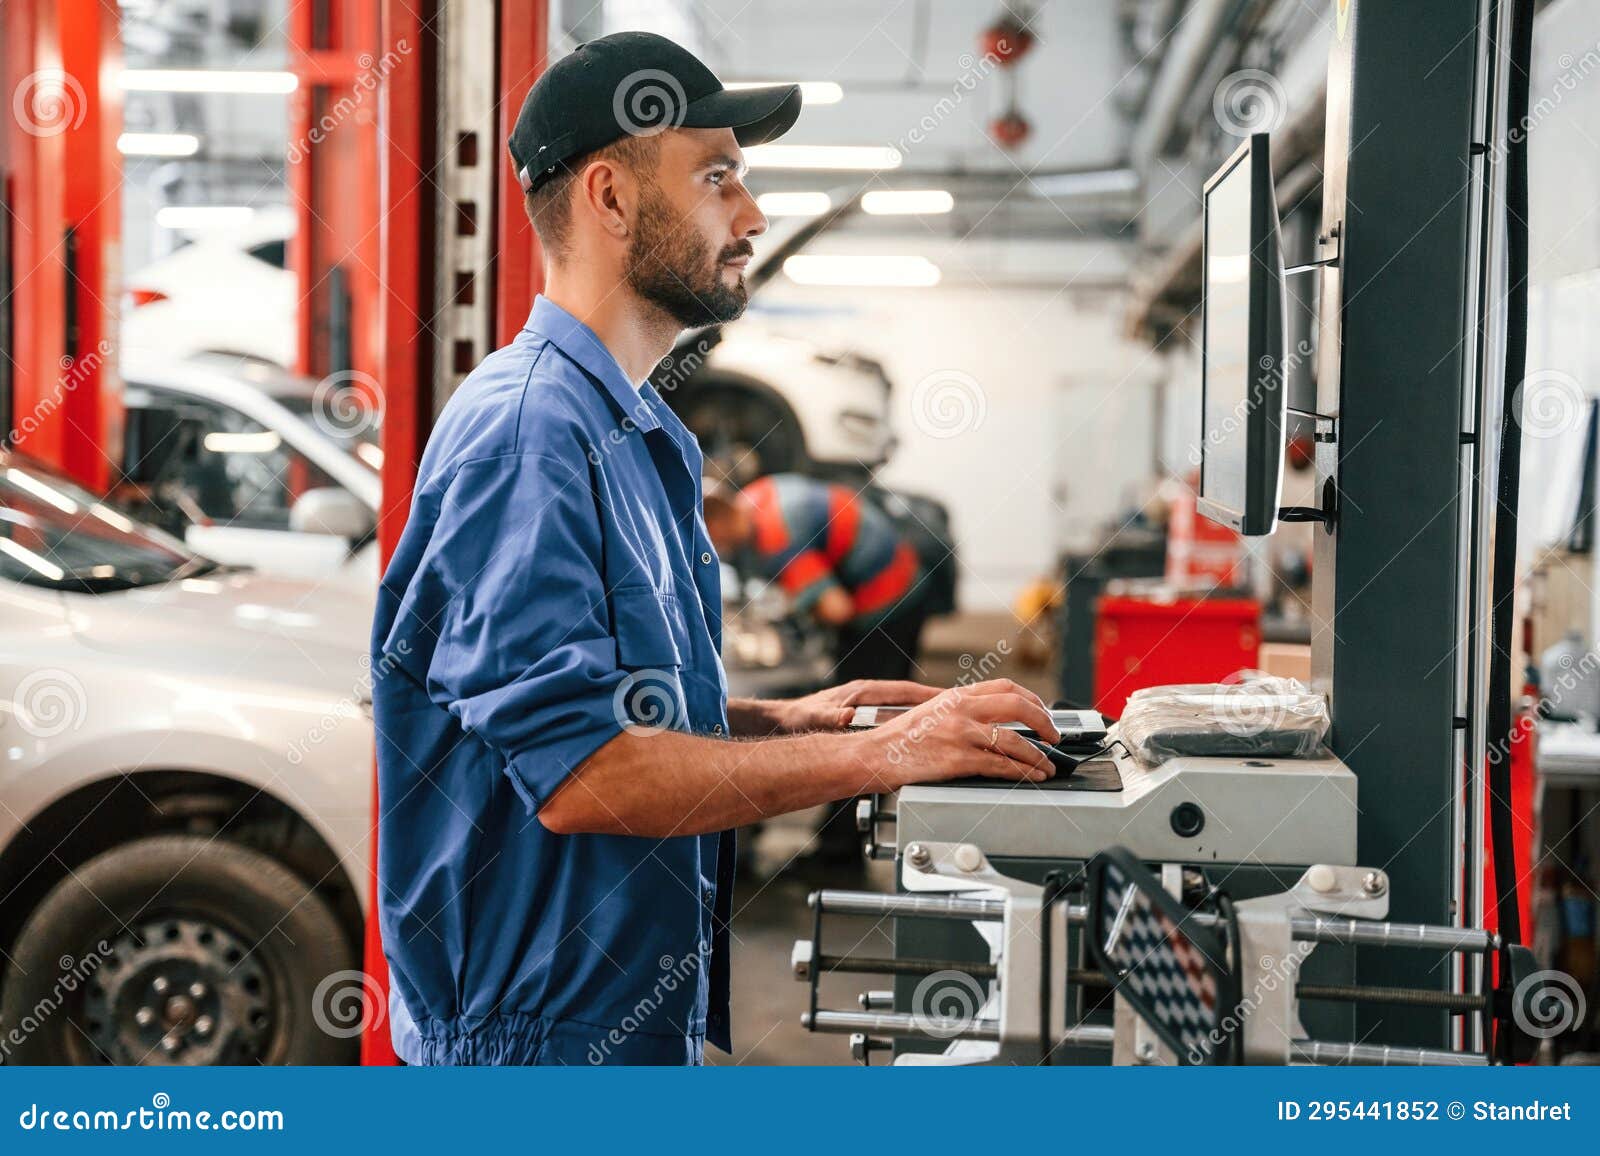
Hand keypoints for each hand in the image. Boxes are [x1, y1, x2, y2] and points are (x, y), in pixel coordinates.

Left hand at [779, 678, 942, 732]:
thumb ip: (829, 718)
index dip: (929, 694)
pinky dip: (911, 724)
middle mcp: (868, 695)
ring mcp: (868, 704)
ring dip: (927, 714)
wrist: (785, 721)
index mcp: (862, 692)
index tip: (953, 698)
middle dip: (937, 703)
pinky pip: (895, 718)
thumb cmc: (798, 718)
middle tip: (965, 709)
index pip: (904, 691)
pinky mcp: (865, 715)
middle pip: (911, 698)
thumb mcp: (814, 718)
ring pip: (905, 709)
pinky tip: (924, 735)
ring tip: (953, 722)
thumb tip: (845, 718)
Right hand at [856, 680, 1061, 788]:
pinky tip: (1031, 775)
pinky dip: (1022, 771)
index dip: (1033, 700)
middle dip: (1044, 722)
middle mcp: (961, 710)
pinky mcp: (958, 759)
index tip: (1043, 713)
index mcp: (956, 696)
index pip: (1006, 687)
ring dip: (1038, 755)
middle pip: (1018, 706)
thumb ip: (961, 710)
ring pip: (1014, 740)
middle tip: (1054, 736)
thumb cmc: (900, 738)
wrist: (875, 754)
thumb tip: (991, 719)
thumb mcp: (932, 711)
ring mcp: (961, 734)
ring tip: (1047, 766)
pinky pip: (1000, 765)